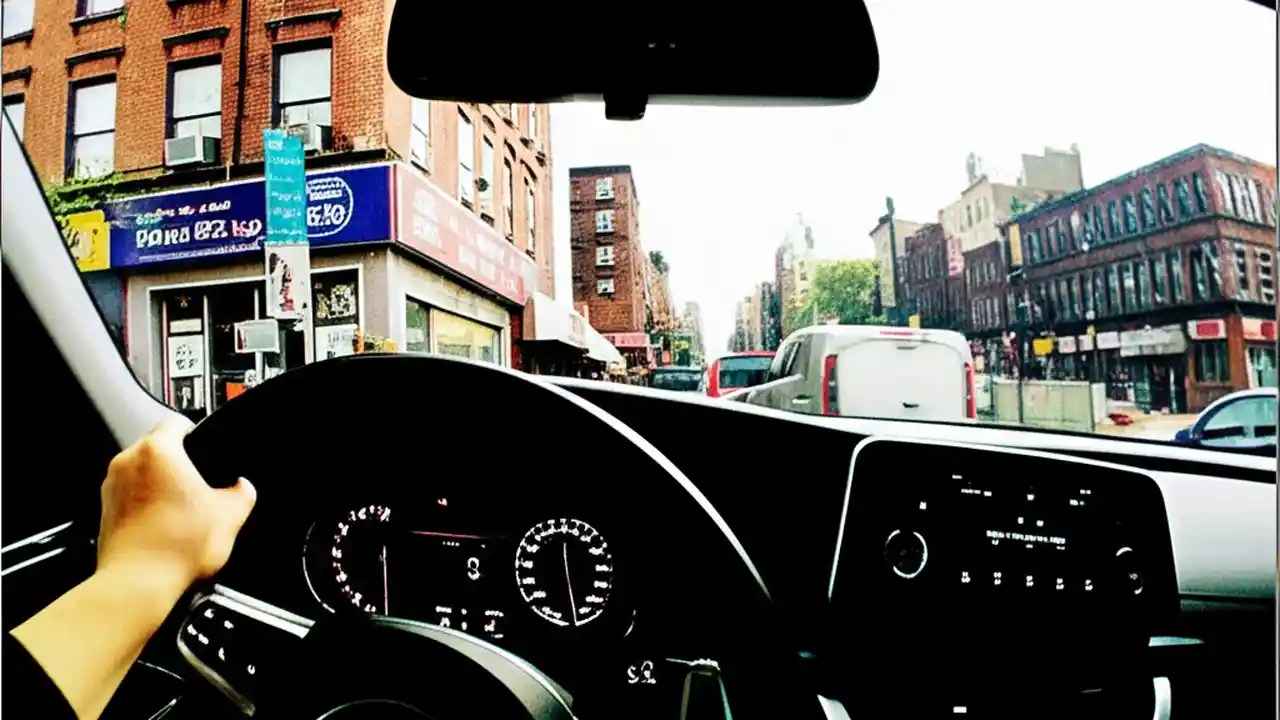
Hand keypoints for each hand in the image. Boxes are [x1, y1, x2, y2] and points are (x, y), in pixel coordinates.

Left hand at [96, 416, 256, 591]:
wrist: (139, 584)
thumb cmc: (177, 546)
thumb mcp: (231, 514)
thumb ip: (243, 492)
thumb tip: (242, 488)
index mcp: (159, 450)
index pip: (177, 421)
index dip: (196, 432)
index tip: (204, 445)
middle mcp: (128, 462)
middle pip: (157, 447)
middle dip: (178, 463)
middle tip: (199, 485)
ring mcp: (111, 487)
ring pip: (142, 472)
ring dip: (159, 484)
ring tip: (182, 511)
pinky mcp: (105, 511)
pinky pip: (130, 496)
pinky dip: (145, 504)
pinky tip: (165, 527)